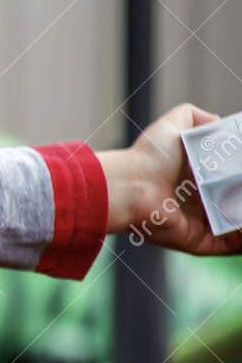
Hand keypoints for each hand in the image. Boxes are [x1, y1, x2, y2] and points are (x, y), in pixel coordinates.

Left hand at [100, 103, 241, 255]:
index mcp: (195, 179)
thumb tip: (219, 120)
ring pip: (237, 225)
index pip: (230, 181)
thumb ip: (193, 117)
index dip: (239, 177)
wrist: (131, 186)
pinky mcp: (200, 242)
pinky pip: (233, 246)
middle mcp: (198, 203)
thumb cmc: (150, 156)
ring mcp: (200, 224)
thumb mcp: (173, 126)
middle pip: (235, 204)